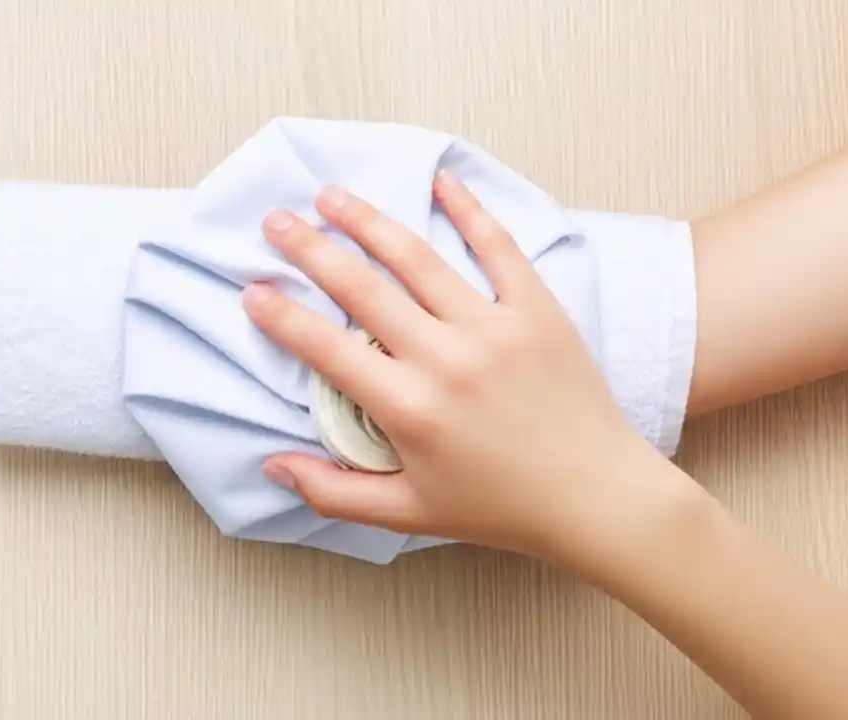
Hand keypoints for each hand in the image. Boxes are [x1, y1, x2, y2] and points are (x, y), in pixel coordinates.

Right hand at [242, 171, 696, 564]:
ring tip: (331, 196)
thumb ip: (334, 492)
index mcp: (408, 408)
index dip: (281, 317)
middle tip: (275, 221)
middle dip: (310, 249)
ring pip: (417, 258)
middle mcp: (445, 359)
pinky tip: (439, 181)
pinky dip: (468, 210)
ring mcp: (493, 327)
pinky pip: (497, 248)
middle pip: (362, 288)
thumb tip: (272, 465)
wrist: (596, 497)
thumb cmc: (499, 508)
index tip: (252, 290)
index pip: (325, 349)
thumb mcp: (409, 513)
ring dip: (368, 221)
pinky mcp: (537, 310)